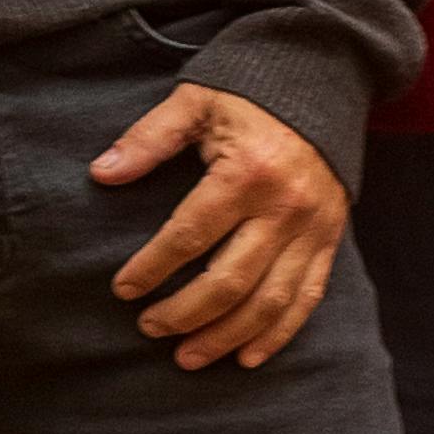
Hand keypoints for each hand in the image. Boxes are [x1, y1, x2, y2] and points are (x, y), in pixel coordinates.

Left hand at [93, 82, 348, 369]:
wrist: (325, 75)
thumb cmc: (251, 89)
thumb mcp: (196, 102)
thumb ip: (149, 138)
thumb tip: (102, 173)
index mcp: (246, 172)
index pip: (189, 236)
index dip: (152, 268)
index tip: (122, 289)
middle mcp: (284, 208)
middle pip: (229, 282)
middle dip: (184, 314)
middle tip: (149, 329)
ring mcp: (313, 228)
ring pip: (269, 302)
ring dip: (226, 336)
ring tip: (187, 357)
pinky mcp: (331, 239)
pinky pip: (307, 298)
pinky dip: (278, 334)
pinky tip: (247, 357)